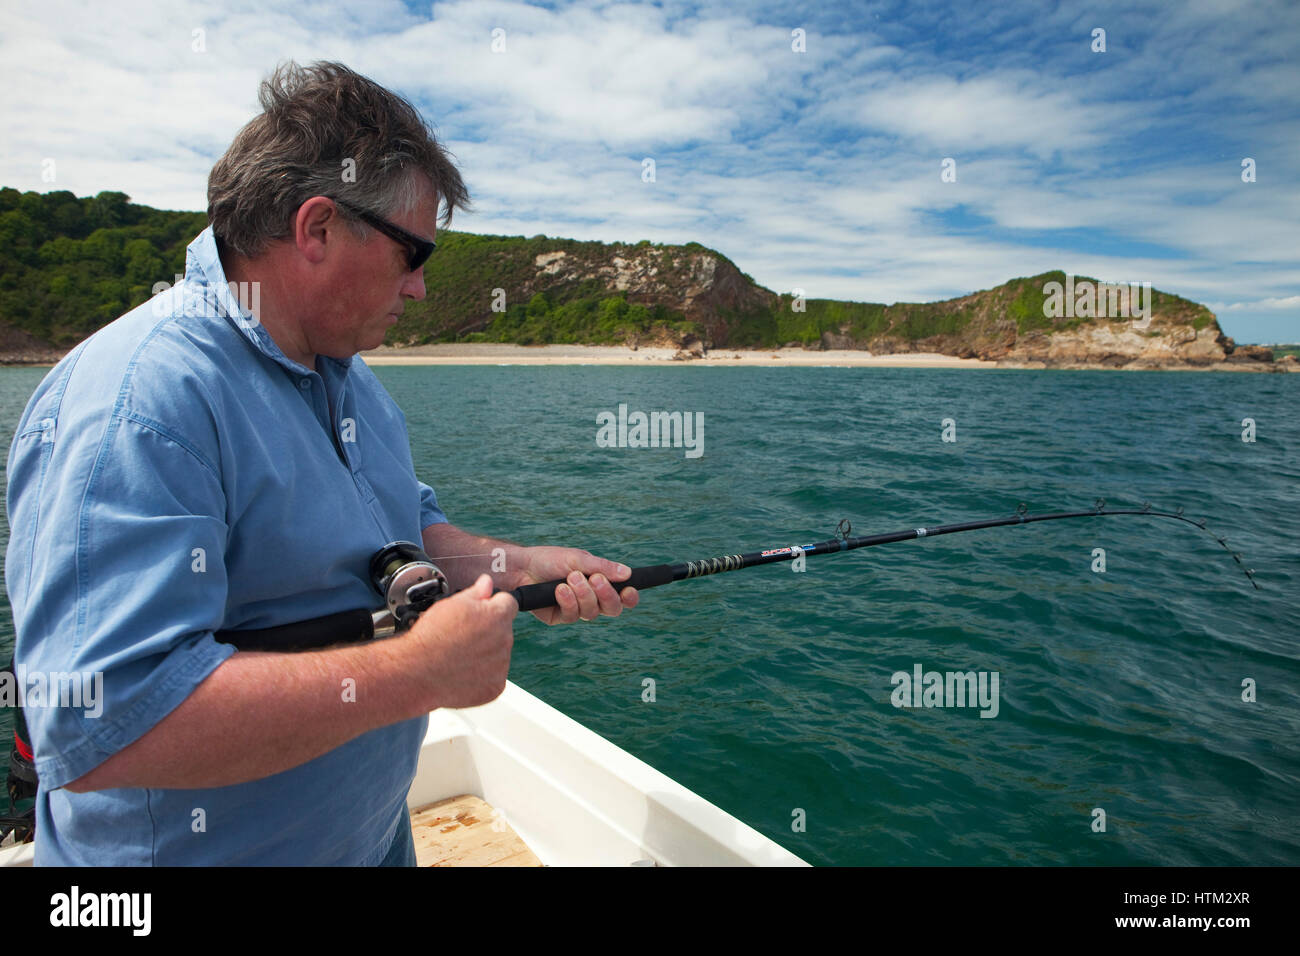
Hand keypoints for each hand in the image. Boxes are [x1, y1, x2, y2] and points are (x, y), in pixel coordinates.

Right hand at [408, 574, 516, 708]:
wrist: (416, 672)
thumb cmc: (432, 638)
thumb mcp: (452, 604)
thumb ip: (476, 592)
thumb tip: (486, 583)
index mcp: (498, 617)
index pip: (508, 602)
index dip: (493, 604)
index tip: (481, 610)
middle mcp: (504, 641)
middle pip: (503, 629)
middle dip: (488, 629)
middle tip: (463, 634)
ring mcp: (501, 666)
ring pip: (498, 653)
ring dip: (485, 653)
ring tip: (459, 654)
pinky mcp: (494, 687)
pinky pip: (493, 677)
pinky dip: (481, 676)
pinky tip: (461, 671)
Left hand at [509, 546, 638, 624]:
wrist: (522, 567)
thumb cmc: (551, 559)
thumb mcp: (578, 559)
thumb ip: (602, 567)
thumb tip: (628, 573)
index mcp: (599, 583)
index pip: (621, 596)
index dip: (629, 597)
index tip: (629, 590)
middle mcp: (591, 598)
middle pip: (612, 609)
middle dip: (606, 595)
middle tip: (595, 580)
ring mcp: (576, 609)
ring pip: (592, 613)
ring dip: (583, 595)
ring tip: (570, 578)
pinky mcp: (561, 617)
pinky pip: (573, 616)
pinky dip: (568, 601)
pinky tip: (559, 590)